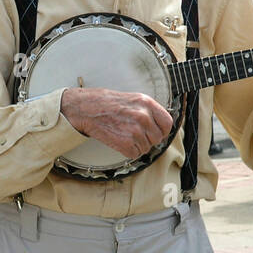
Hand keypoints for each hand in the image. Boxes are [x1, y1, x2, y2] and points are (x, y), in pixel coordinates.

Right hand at [60, 88, 174, 159]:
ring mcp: (135, 131)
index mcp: (147, 103)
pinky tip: (119, 142)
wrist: (85, 109)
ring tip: (123, 136)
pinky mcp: (126, 143)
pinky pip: (135, 154)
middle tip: (134, 134)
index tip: (155, 132)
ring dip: (136, 146)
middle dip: (147, 139)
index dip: (162, 130)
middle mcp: (143, 117)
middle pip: (157, 138)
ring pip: (146, 148)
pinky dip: (128, 152)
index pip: (167, 123)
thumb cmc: (105, 103)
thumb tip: (158, 124)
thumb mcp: (132, 98)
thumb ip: (148, 110)